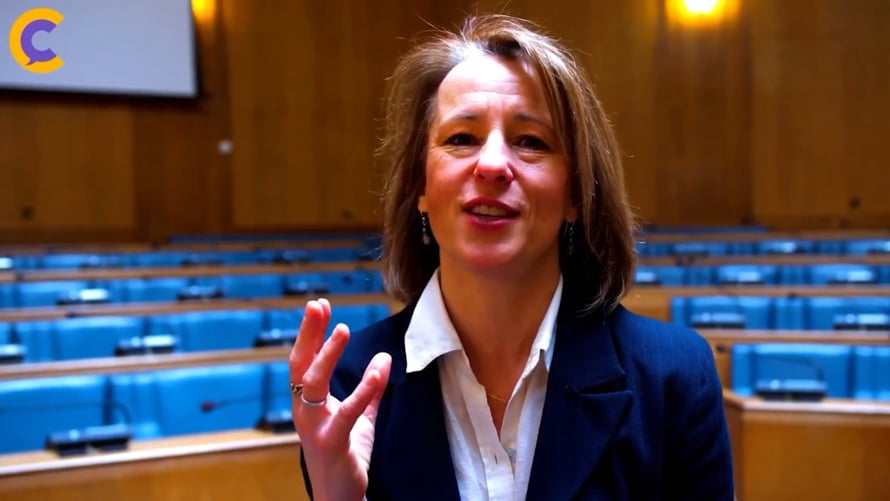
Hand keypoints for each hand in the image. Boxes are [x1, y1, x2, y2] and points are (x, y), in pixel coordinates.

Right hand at [289, 298, 391, 500]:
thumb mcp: (361, 416)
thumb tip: (384, 357)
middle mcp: (305, 410)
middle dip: (308, 334)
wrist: (340, 495)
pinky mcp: (331, 442)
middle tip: (317, 305)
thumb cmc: (346, 454)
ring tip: (342, 329)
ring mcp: (314, 427)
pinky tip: (377, 370)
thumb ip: (371, 388)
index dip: (311, 333)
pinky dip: (362, 390)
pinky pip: (346, 413)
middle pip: (300, 365)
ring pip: (313, 384)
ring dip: (327, 355)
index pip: (305, 360)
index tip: (318, 305)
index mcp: (309, 402)